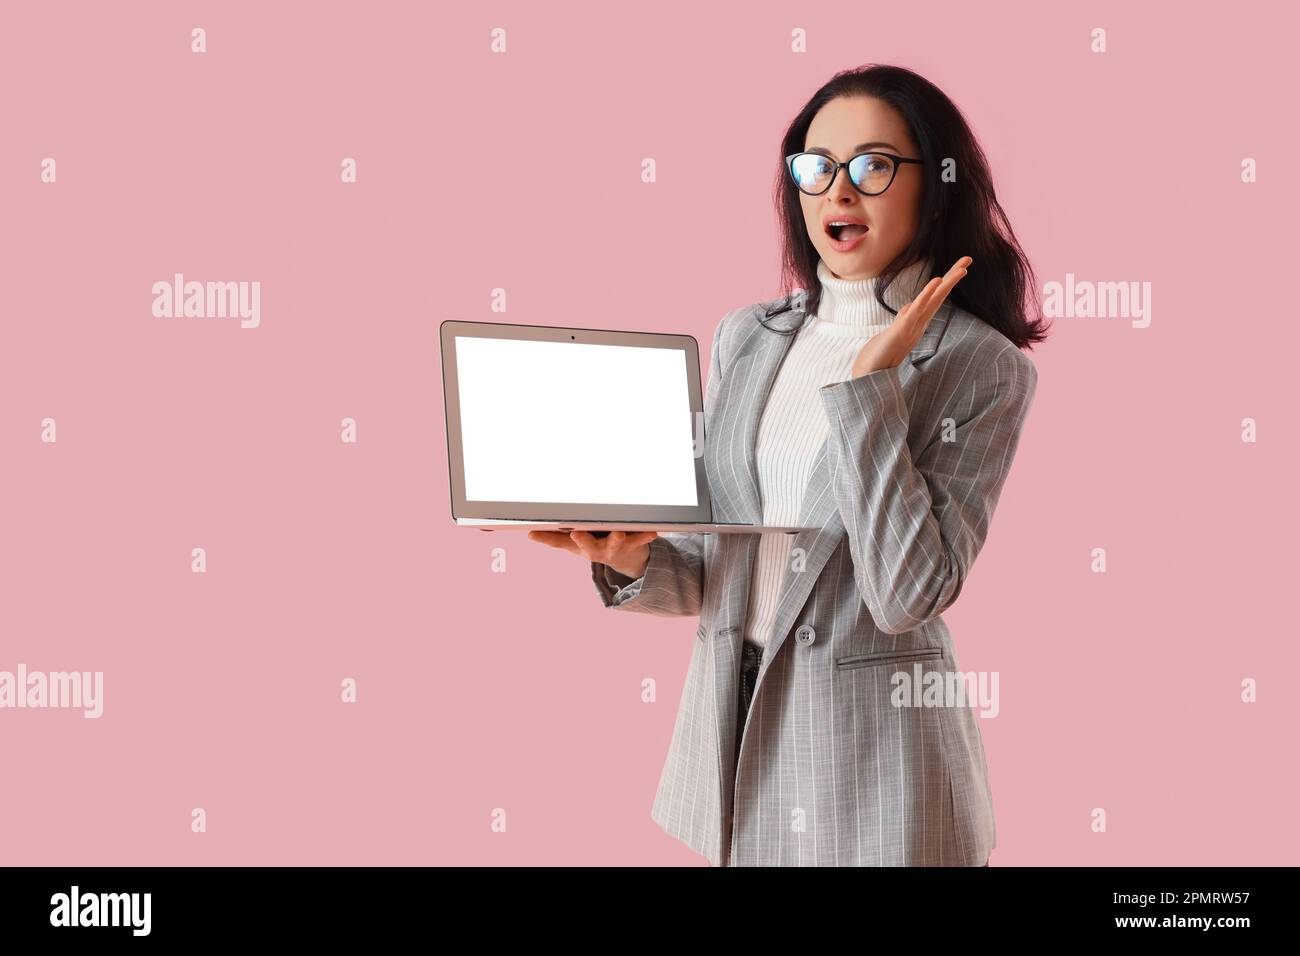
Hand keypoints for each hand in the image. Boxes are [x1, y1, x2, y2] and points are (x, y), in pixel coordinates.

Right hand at [527, 529, 658, 579]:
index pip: (562, 543)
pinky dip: (645, 536)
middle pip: (589, 546)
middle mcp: (598, 549)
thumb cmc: (596, 544)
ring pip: (615, 543)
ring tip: (618, 533)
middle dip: (583, 540)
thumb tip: (529, 534)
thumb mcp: (573, 545)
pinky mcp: (635, 542)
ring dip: (617, 539)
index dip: (549, 539)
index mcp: (582, 547)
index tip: (534, 533)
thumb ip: (554, 538)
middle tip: (576, 534)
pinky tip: (652, 532)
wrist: (627, 559)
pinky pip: (640, 539)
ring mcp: (617, 547)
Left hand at [849, 256, 971, 377]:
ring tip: (961, 269)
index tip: (962, 266)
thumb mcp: (894, 330)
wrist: (870, 372)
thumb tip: (910, 306)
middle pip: (940, 295)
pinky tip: (935, 282)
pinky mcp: (902, 329)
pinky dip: (926, 296)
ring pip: (933, 301)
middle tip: (969, 258)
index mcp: (919, 321)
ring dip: (946, 284)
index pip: (936, 297)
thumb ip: (904, 318)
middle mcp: (920, 323)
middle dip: (953, 276)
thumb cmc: (881, 352)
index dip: (947, 281)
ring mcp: (912, 326)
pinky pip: (916, 310)